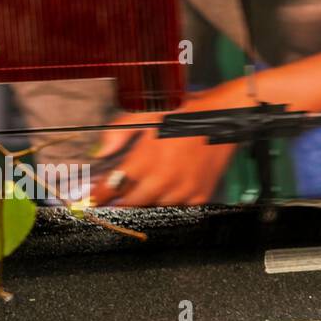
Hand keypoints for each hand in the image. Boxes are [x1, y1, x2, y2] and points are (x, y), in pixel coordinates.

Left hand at [89, 91, 242, 206]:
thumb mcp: (147, 113)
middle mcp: (164, 179)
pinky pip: (177, 209)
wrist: (226, 115)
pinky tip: (171, 188)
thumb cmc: (185, 111)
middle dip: (121, 199)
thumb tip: (100, 153)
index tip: (94, 197)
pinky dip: (170, 201)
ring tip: (149, 186)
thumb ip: (118, 132)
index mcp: (147, 159)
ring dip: (147, 200)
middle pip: (131, 204)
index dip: (99, 195)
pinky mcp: (201, 195)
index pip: (112, 188)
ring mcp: (184, 190)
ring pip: (154, 208)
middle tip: (118, 193)